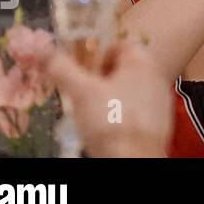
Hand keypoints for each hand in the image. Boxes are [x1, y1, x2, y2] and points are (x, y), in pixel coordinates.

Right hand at [47, 40, 173, 157]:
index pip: (122, 45)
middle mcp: (156, 78)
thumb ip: (63, 70)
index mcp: (142, 63)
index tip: (83, 69)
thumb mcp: (80, 92)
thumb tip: (43, 52)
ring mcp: (160, 101)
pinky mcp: (158, 122)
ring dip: (110, 97)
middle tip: (82, 91)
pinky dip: (120, 114)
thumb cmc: (109, 120)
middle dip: (101, 78)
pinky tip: (107, 126)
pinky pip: (136, 111)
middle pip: (124, 69)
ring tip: (92, 111)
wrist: (133, 158)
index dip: (99, 54)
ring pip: (130, 91)